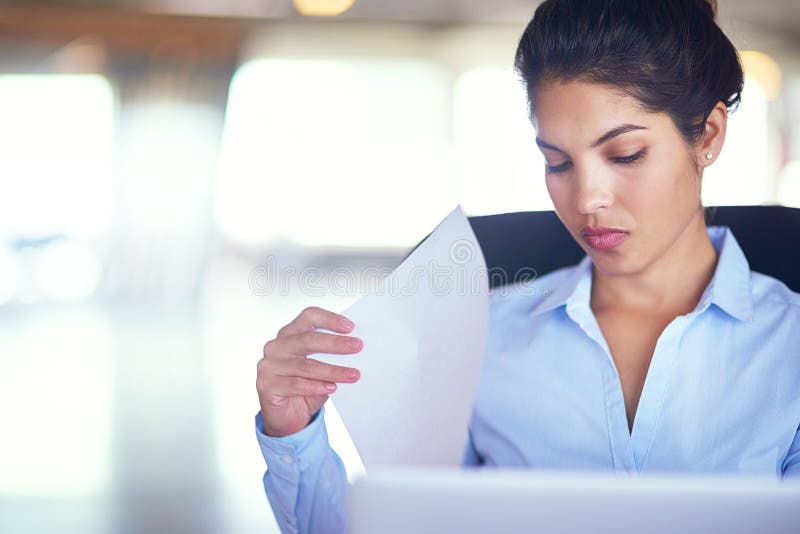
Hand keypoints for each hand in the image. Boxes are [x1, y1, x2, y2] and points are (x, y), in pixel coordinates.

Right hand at [257, 306, 361, 436]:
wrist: (288, 417)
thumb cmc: (306, 388)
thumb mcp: (321, 368)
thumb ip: (331, 356)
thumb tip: (355, 347)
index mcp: (289, 334)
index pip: (308, 317)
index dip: (329, 319)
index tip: (350, 327)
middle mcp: (276, 347)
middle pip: (308, 340)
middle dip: (335, 343)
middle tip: (357, 347)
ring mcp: (269, 366)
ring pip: (306, 365)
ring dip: (333, 370)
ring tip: (353, 374)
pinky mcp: (267, 386)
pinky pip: (297, 385)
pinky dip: (317, 386)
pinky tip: (332, 387)